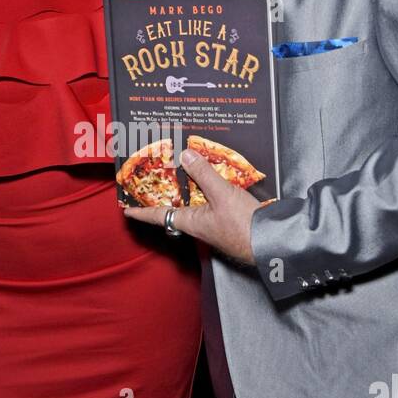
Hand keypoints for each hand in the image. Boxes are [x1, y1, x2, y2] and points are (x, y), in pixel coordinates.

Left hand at [122, 148, 261, 265]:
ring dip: (186, 191)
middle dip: (163, 196)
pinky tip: (210, 181)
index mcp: (190, 221)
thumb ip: (204, 174)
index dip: (141, 212)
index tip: (126, 210)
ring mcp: (213, 224)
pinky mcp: (228, 221)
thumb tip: (185, 155)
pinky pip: (209, 204)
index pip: (158, 215)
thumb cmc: (243, 225)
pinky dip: (205, 191)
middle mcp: (198, 225)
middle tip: (152, 184)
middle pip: (174, 209)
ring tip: (179, 174)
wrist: (271, 241)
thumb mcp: (222, 195)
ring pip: (193, 205)